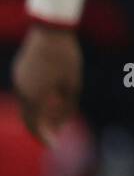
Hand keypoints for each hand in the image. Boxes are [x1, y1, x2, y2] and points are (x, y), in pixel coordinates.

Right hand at [12, 24, 81, 146]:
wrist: (50, 29)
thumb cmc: (66, 57)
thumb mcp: (73, 84)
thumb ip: (67, 106)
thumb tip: (63, 123)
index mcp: (35, 98)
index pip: (35, 126)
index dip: (44, 138)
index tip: (54, 146)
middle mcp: (22, 92)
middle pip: (29, 118)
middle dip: (41, 127)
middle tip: (54, 133)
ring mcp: (18, 81)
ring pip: (27, 103)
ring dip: (40, 110)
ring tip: (58, 107)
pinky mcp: (18, 70)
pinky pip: (26, 90)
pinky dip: (36, 97)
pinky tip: (50, 91)